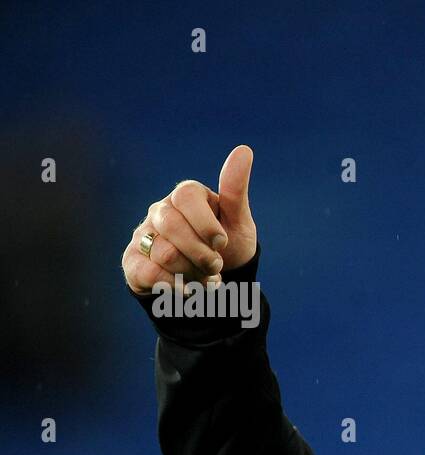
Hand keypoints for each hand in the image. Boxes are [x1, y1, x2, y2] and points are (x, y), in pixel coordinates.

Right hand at [122, 145, 256, 294]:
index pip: (186, 198)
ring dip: (194, 273)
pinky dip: (177, 287)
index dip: (206, 224)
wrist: (214, 280)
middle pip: (172, 227)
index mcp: (184, 196)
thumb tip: (244, 150)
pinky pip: (150, 275)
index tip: (222, 242)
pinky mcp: (133, 262)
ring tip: (204, 276)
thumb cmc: (227, 244)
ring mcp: (143, 236)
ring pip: (164, 255)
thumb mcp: (238, 220)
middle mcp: (159, 212)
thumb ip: (235, 189)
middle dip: (203, 254)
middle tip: (217, 265)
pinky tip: (188, 288)